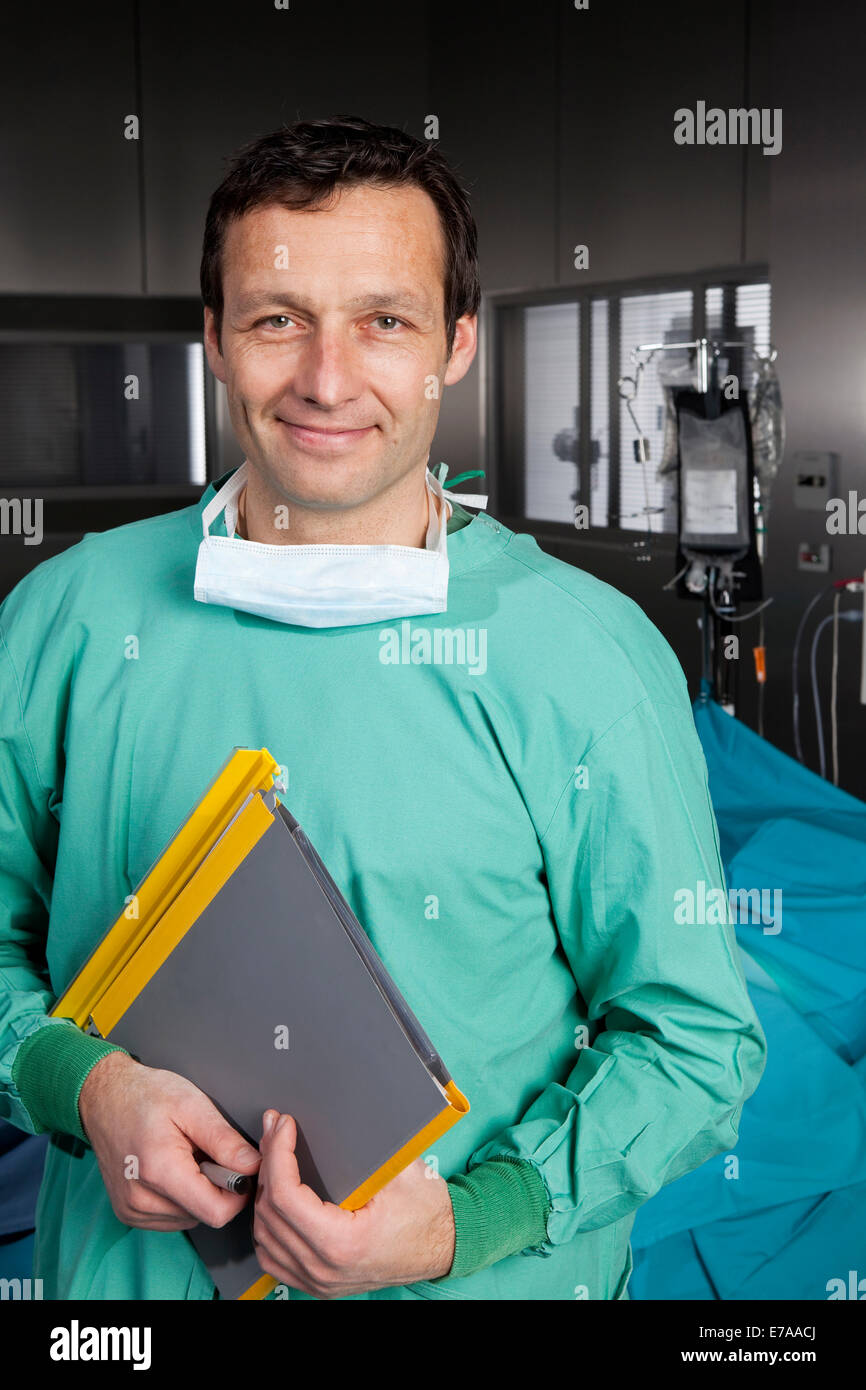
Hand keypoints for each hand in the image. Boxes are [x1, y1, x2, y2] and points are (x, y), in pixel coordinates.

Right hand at [78, 1051, 261, 1230]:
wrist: (104, 1097)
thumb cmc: (146, 1095)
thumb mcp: (193, 1105)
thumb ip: (225, 1141)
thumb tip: (254, 1167)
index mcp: (159, 1171)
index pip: (217, 1212)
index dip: (238, 1193)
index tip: (239, 1169)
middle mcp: (141, 1200)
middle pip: (204, 1215)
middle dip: (216, 1188)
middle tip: (206, 1152)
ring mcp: (132, 1210)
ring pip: (190, 1219)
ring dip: (197, 1193)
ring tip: (186, 1158)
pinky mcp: (129, 1214)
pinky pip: (172, 1217)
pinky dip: (181, 1197)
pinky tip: (172, 1169)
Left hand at [253, 1109, 455, 1298]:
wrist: (445, 1245)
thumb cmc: (426, 1210)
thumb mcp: (399, 1171)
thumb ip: (363, 1146)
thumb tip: (328, 1111)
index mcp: (343, 1242)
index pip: (285, 1196)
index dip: (278, 1153)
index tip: (284, 1126)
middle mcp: (325, 1268)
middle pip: (269, 1213)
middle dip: (268, 1164)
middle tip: (275, 1130)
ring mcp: (320, 1281)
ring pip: (265, 1237)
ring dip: (264, 1194)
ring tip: (275, 1158)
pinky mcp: (320, 1284)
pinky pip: (274, 1258)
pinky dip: (268, 1227)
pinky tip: (275, 1200)